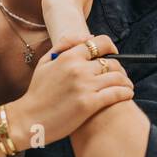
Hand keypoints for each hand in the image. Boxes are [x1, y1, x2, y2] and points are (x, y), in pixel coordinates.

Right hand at [11, 34, 133, 144]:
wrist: (28, 119)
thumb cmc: (37, 92)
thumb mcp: (45, 62)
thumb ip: (64, 45)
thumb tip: (87, 37)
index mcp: (68, 57)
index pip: (99, 43)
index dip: (111, 46)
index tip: (114, 52)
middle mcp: (78, 69)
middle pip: (112, 62)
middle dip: (120, 69)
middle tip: (120, 76)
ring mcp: (85, 86)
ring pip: (118, 78)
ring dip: (126, 82)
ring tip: (127, 86)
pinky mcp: (89, 104)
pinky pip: (116, 94)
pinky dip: (125, 93)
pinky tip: (127, 95)